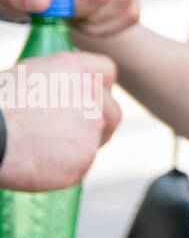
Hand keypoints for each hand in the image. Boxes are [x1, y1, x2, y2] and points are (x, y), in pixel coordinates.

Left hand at [0, 0, 139, 35]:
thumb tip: (42, 1)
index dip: (77, 9)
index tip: (56, 7)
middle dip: (92, 18)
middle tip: (67, 13)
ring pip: (130, 8)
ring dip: (102, 23)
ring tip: (76, 13)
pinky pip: (132, 13)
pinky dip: (111, 24)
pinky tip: (88, 15)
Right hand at [0, 51, 121, 191]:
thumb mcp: (27, 76)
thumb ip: (58, 81)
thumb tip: (68, 91)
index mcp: (74, 68)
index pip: (107, 72)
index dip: (101, 89)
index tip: (93, 102)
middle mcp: (90, 92)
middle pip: (112, 111)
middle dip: (99, 125)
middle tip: (75, 138)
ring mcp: (92, 124)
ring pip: (97, 140)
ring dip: (80, 147)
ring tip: (45, 151)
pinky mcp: (86, 155)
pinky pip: (80, 165)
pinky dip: (64, 169)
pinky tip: (39, 164)